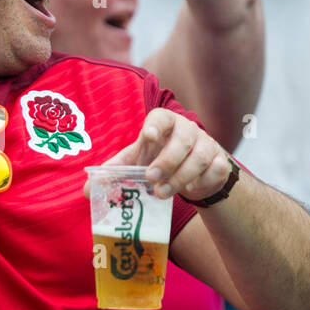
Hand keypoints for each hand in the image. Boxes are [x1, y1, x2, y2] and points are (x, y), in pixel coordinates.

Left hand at [94, 107, 231, 199]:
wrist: (194, 175)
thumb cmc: (160, 161)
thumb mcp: (137, 162)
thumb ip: (115, 172)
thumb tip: (88, 190)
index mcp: (166, 124)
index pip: (162, 116)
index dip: (156, 125)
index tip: (149, 136)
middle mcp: (188, 130)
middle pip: (182, 139)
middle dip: (166, 161)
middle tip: (151, 179)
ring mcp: (207, 145)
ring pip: (199, 157)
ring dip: (180, 177)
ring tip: (162, 193)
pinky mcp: (221, 162)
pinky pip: (215, 171)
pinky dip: (202, 182)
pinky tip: (191, 189)